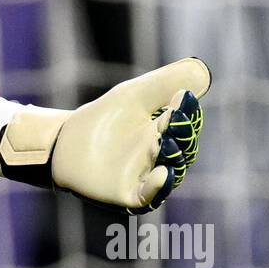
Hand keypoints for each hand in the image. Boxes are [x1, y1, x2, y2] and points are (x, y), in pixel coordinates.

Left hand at [0, 57, 209, 213]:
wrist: (65, 143)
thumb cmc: (103, 118)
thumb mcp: (133, 96)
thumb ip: (163, 83)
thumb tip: (202, 71)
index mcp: (166, 132)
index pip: (186, 124)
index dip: (186, 112)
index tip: (182, 96)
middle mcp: (163, 157)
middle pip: (183, 148)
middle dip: (182, 134)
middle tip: (175, 118)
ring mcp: (148, 178)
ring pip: (172, 171)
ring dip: (173, 157)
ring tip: (168, 141)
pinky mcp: (131, 196)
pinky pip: (151, 196)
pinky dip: (159, 187)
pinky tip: (163, 173)